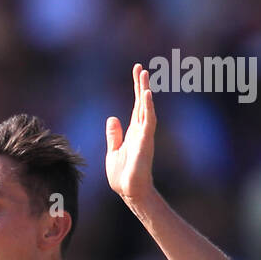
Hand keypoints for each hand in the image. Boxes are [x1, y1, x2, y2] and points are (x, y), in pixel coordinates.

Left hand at [105, 63, 156, 205]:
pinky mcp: (146, 141)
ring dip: (145, 91)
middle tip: (140, 68)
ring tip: (144, 74)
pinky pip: (148, 121)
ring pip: (146, 108)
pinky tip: (147, 94)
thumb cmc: (122, 176)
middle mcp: (140, 130)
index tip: (137, 72)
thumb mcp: (113, 152)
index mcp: (132, 132)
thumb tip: (112, 118)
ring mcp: (144, 135)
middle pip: (141, 103)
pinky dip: (148, 107)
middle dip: (141, 85)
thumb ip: (113, 135)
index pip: (136, 106)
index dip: (136, 89)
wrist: (129, 192)